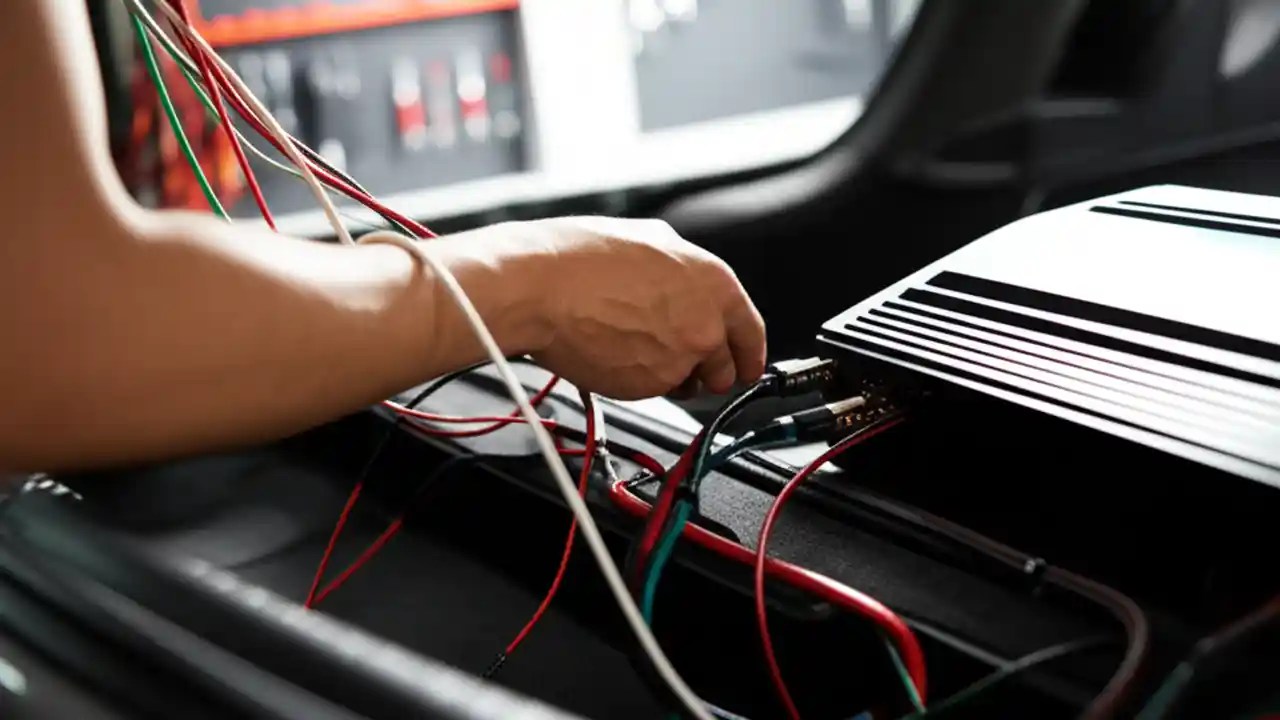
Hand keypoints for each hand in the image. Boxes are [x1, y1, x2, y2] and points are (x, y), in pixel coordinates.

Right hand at [522, 216, 766, 399]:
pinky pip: (655, 392)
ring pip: (689, 384)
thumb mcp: (649, 241)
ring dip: (672, 377)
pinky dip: (640, 382)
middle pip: (726, 369)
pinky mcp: (650, 385)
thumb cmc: (580, 259)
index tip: (746, 366)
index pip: (751, 333)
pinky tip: (615, 353)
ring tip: (633, 346)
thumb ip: (684, 270)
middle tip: (675, 358)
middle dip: (706, 370)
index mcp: (714, 281)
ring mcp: (681, 358)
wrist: (540, 289)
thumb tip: (689, 283)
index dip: (748, 354)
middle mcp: (706, 323)